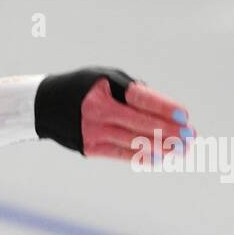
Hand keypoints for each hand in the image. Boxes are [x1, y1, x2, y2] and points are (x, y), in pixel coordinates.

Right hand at [34, 67, 193, 159]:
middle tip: (190, 136)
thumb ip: (132, 89)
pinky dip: (142, 156)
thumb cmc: (81, 87)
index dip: (164, 108)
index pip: (139, 99)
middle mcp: (97, 113)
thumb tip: (161, 108)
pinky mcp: (90, 148)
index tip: (185, 115)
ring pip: (134, 142)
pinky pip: (121, 154)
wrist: (43, 106)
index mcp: (102, 92)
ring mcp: (93, 133)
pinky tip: (160, 157)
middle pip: (140, 124)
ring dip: (161, 146)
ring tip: (182, 149)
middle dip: (169, 131)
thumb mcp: (103, 77)